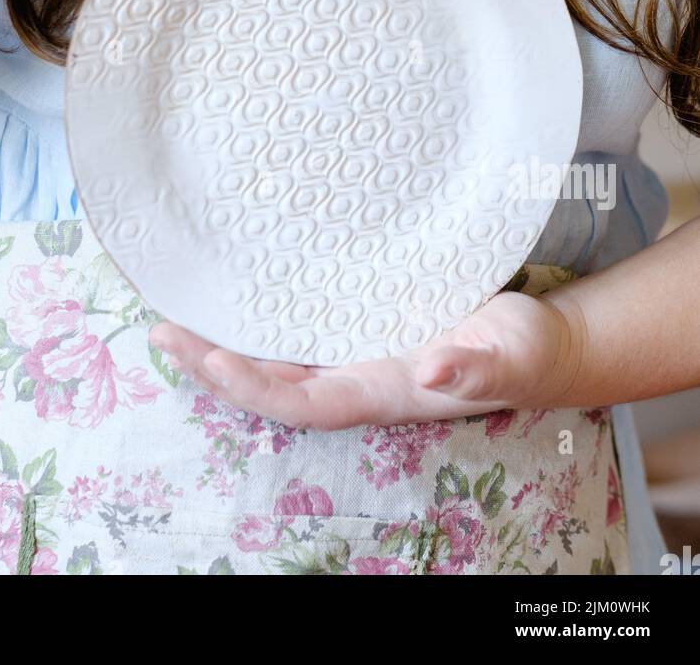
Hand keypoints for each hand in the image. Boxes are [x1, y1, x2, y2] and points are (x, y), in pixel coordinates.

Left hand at [148, 288, 586, 429]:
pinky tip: (232, 304)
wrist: (542, 346)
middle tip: (162, 332)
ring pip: (278, 361)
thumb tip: (430, 374)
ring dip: (225, 347)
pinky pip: (298, 335)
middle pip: (273, 384)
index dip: (254, 385)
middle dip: (215, 365)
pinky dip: (257, 325)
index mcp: (384, 389)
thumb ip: (474, 369)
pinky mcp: (362, 328)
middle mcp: (360, 378)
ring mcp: (358, 356)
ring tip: (173, 322)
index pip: (304, 399)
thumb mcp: (509, 354)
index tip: (209, 357)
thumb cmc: (526, 352)